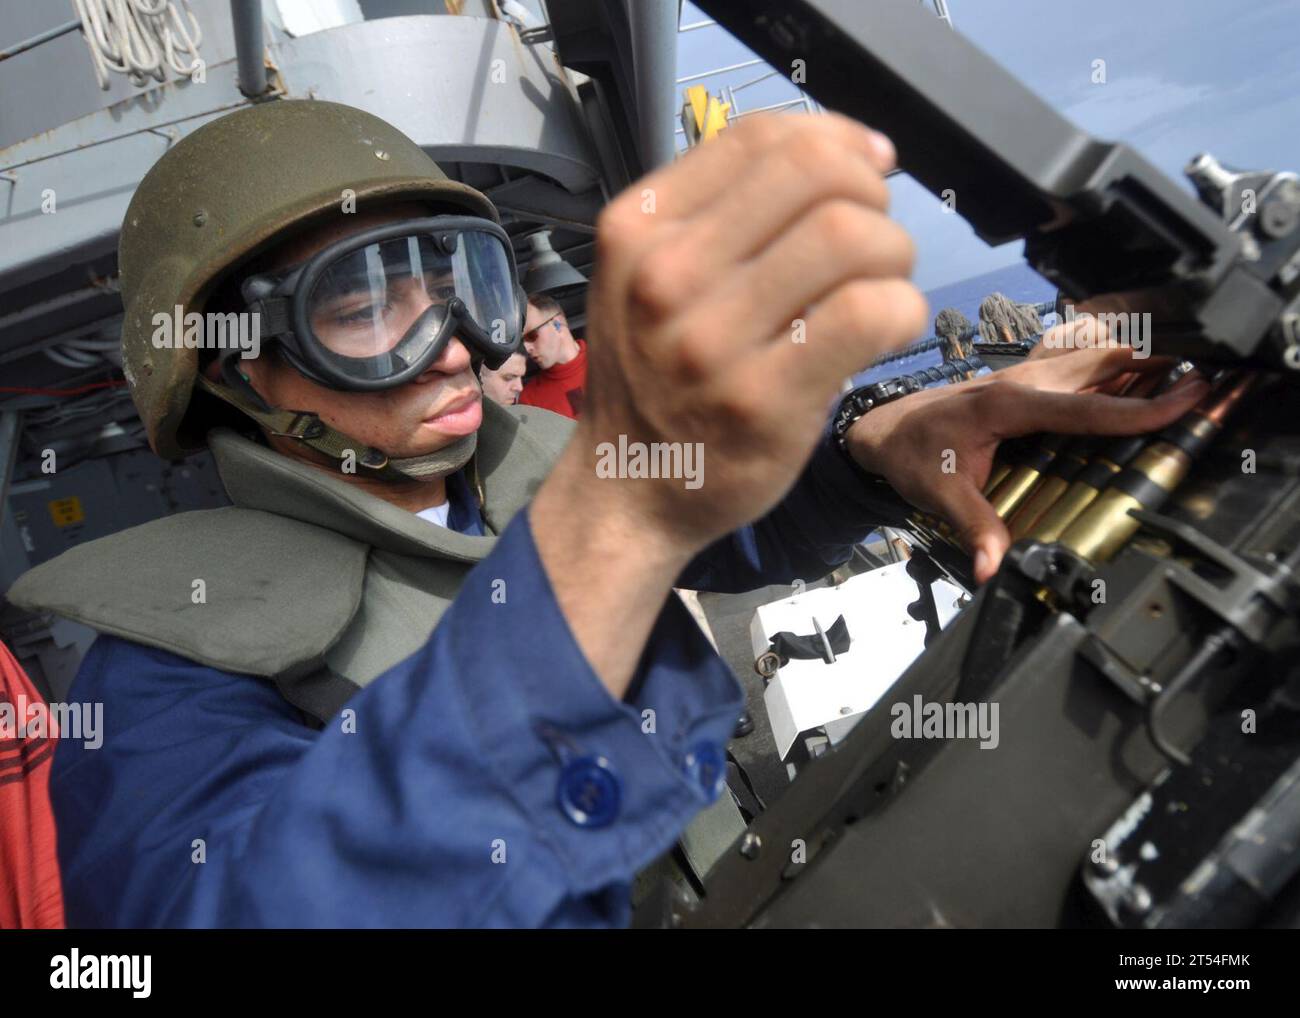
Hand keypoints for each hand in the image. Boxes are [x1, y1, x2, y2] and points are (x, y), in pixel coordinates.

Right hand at [532, 113, 926, 693]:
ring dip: (892, 254)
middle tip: (872, 241)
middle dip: (871, 196)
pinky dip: (901, 309)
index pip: (761, 136)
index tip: (867, 170)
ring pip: (849, 237)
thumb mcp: (648, 275)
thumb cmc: (655, 377)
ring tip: (879, 289)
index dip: (837, 139)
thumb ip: (719, 212)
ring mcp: (710, 341)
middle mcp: (665, 275)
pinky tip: (888, 328)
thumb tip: (847, 151)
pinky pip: (866, 314)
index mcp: (637, 227)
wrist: (631, 490)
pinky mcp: (762, 401)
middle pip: (815, 176)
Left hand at [845, 347, 1209, 582]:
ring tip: (1178, 362)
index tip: (1186, 400)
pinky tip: (1125, 352)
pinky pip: (1070, 356)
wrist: (879, 429)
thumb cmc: (909, 456)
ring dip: (1132, 357)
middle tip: (1201, 375)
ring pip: (1088, 353)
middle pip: (1100, 365)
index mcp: (1008, 406)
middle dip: (1152, 368)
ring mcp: (1019, 375)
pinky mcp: (1018, 379)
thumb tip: (997, 568)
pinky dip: (1102, 353)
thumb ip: (975, 529)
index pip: (1088, 407)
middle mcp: (1019, 382)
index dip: (1141, 407)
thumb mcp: (938, 496)